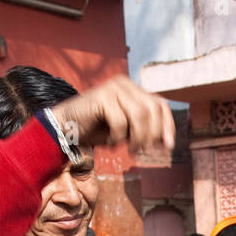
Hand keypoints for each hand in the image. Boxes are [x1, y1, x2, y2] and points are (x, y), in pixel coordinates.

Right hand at [50, 75, 174, 154]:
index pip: (160, 104)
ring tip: (129, 149)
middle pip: (152, 109)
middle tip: (141, 151)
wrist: (68, 129)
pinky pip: (120, 121)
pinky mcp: (102, 95)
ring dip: (137, 138)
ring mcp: (114, 88)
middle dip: (151, 135)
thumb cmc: (98, 131)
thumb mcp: (127, 131)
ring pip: (140, 115)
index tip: (168, 146)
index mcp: (134, 90)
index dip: (167, 125)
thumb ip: (144, 129)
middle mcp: (126, 84)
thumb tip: (167, 141)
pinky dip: (118, 137)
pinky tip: (110, 142)